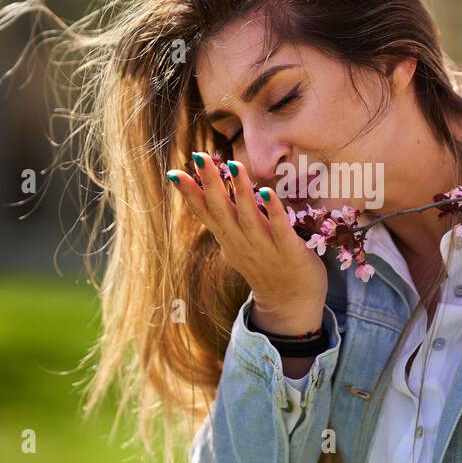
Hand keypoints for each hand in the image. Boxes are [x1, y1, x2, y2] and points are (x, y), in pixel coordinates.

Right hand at [166, 152, 327, 335]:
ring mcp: (264, 248)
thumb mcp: (238, 244)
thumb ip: (226, 222)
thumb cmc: (266, 267)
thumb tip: (209, 196)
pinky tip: (268, 192)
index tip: (172, 173)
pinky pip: (280, 229)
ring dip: (241, 190)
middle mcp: (241, 242)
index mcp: (228, 238)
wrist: (289, 305)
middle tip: (198, 157)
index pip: (204, 212)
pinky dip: (274, 211)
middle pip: (221, 210)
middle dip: (210, 183)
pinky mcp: (289, 252)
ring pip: (248, 216)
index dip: (189, 193)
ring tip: (234, 165)